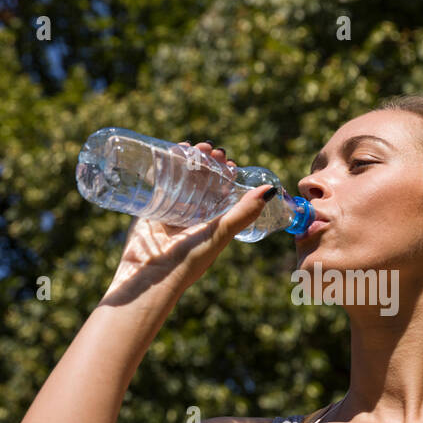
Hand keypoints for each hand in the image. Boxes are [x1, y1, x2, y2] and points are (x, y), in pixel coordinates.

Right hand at [103, 140, 271, 303]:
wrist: (151, 275)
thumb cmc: (189, 259)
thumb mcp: (220, 233)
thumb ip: (243, 213)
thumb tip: (271, 190)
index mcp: (212, 222)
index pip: (222, 191)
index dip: (226, 174)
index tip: (228, 161)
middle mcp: (193, 215)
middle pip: (202, 180)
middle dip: (207, 162)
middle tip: (210, 150)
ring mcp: (171, 210)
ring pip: (181, 178)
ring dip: (188, 160)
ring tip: (193, 146)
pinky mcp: (150, 207)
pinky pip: (158, 181)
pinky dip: (165, 165)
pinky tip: (170, 152)